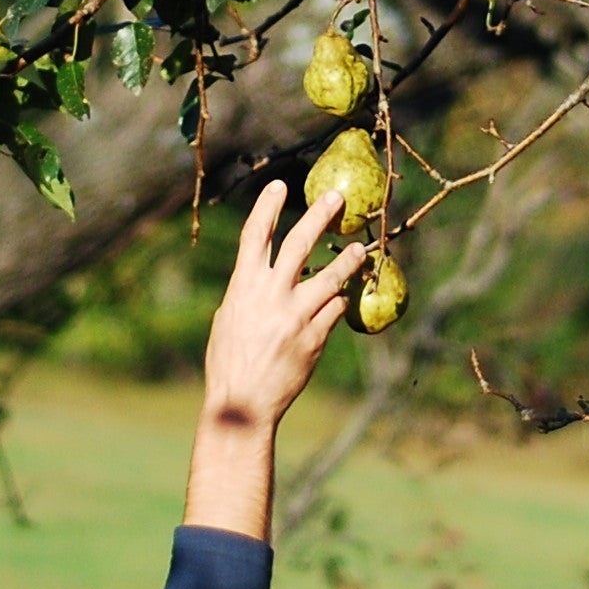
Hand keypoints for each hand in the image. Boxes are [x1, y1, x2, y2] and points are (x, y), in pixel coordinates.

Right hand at [202, 178, 365, 432]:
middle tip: (337, 198)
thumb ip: (248, 293)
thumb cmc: (229, 361)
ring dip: (348, 260)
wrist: (242, 403)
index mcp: (243, 286)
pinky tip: (341, 299)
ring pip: (331, 277)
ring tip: (359, 249)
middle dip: (319, 216)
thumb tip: (263, 276)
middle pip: (299, 244)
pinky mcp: (315, 337)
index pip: (255, 236)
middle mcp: (271, 295)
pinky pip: (336, 310)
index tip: (280, 186)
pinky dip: (339, 301)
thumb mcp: (229, 318)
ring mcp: (296, 315)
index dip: (267, 208)